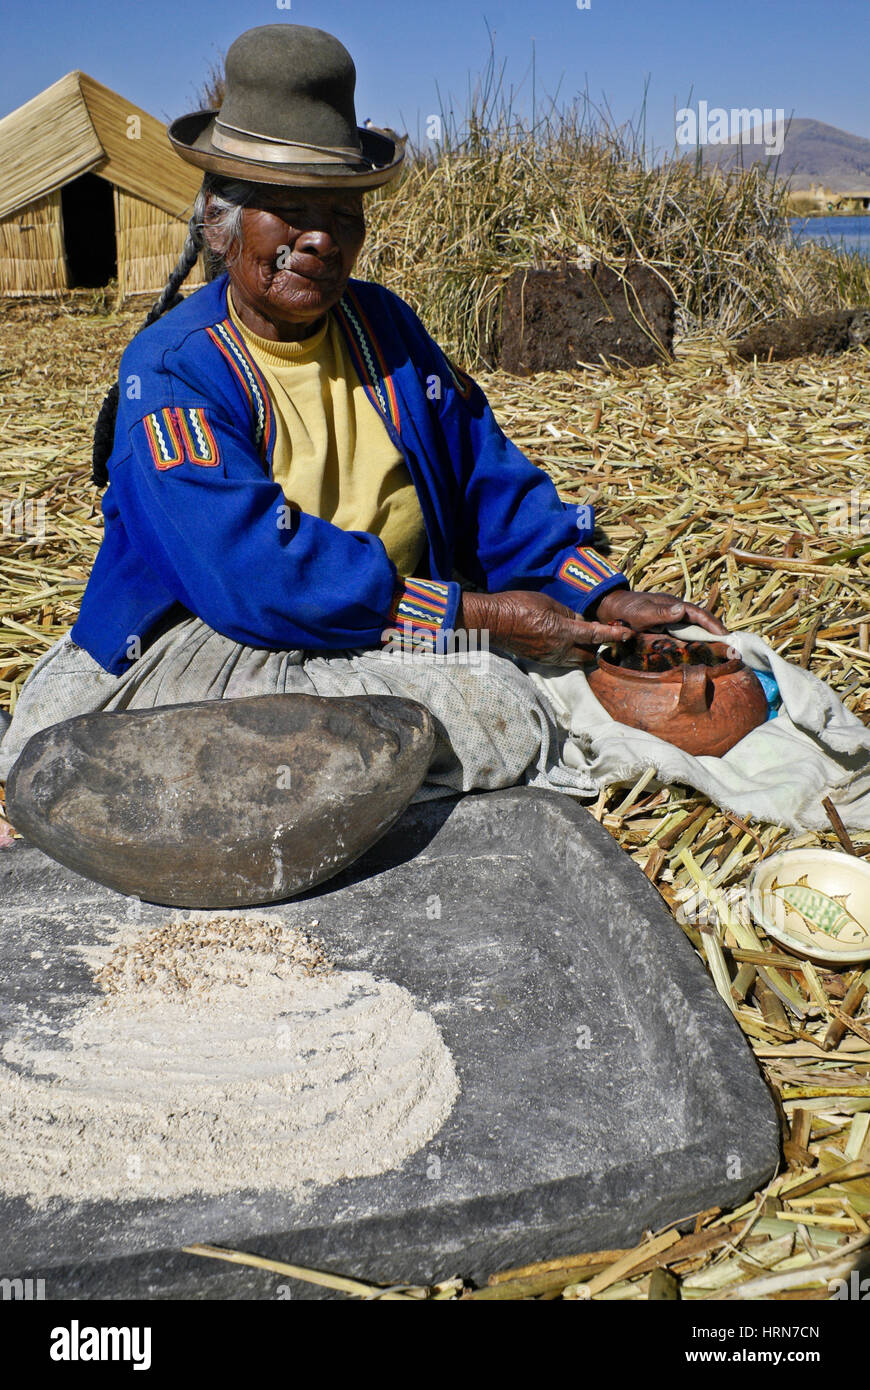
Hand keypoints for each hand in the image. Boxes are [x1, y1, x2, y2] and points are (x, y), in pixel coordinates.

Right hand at [459, 590, 632, 665]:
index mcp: (562, 632)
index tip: (628, 634)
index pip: (595, 635)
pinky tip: (568, 645)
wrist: (492, 622)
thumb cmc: (518, 606)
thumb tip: (580, 621)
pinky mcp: (540, 661)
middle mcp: (558, 649)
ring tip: (587, 641)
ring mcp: (549, 658)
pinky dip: (571, 655)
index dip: (613, 635)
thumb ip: (568, 613)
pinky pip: (563, 662)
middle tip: (605, 635)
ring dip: (585, 653)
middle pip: (589, 655)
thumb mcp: (547, 602)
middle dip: (599, 647)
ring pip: (576, 661)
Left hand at [592, 587, 727, 636]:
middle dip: (715, 630)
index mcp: (673, 605)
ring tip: (720, 649)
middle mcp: (675, 610)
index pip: (698, 614)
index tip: (725, 635)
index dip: (712, 624)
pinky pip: (683, 632)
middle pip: (700, 620)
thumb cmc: (626, 610)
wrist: (610, 608)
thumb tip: (683, 609)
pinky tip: (698, 648)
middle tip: (731, 645)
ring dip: (706, 635)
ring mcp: (670, 617)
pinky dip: (694, 639)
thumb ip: (661, 613)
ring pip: (693, 626)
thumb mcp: (642, 613)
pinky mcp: (665, 625)